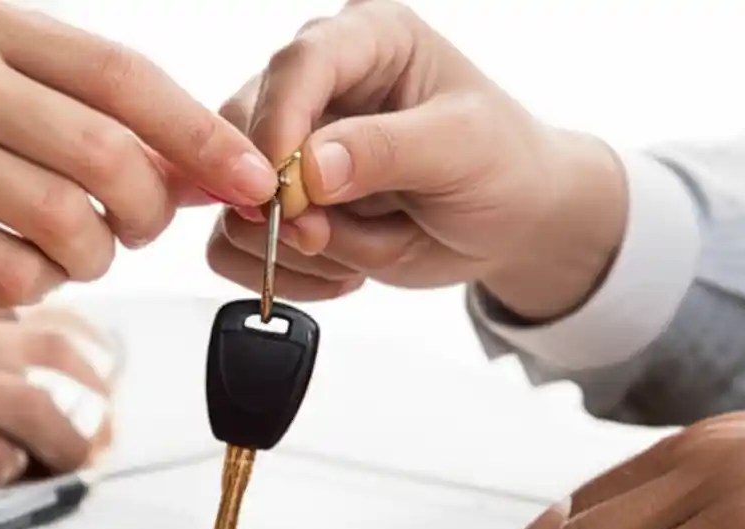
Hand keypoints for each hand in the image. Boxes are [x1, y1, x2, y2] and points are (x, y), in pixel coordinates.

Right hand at [0, 0, 275, 309]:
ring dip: (88, 259)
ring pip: (65, 222)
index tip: (252, 180)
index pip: (128, 77)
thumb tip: (207, 170)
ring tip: (64, 255)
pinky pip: (4, 271)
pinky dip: (27, 290)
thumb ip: (91, 122)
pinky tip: (8, 276)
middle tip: (132, 232)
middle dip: (144, 214)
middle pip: (108, 157)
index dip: (201, 136)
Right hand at [0, 271, 114, 486]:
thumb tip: (5, 345)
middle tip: (105, 417)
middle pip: (50, 353)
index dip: (79, 345)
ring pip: (29, 408)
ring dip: (66, 441)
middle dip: (95, 391)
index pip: (32, 308)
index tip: (96, 369)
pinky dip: (5, 470)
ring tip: (74, 460)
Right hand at [207, 0, 626, 319]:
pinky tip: (345, 271)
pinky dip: (284, 273)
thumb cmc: (502, 167)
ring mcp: (292, 148)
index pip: (299, 64)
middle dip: (275, 197)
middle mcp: (317, 86)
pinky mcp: (281, 205)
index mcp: (366, 40)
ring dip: (291, 244)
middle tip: (323, 234)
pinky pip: (238, 246)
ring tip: (361, 252)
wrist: (510, 223)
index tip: (282, 184)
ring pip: (234, 197)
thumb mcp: (462, 149)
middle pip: (241, 128)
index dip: (279, 121)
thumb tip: (310, 169)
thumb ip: (386, 152)